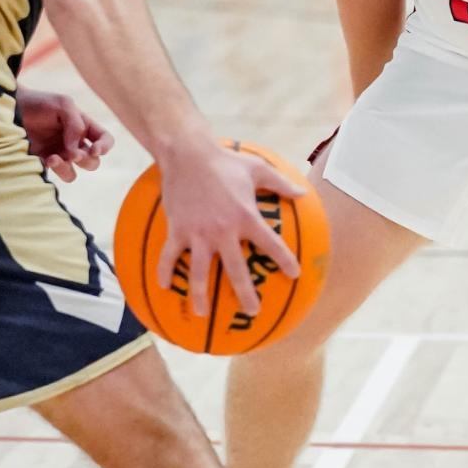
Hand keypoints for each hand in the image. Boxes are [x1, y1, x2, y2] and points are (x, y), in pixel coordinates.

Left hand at [17, 87, 113, 181]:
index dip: (105, 147)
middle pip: (92, 162)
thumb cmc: (38, 103)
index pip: (105, 140)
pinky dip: (53, 170)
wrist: (11, 109)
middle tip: (73, 154)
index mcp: (83, 127)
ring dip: (67, 168)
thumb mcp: (63, 104)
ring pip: (73, 174)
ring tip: (54, 158)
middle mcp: (73, 143)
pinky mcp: (42, 163)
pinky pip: (53, 175)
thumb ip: (76, 125)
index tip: (95, 149)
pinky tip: (46, 159)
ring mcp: (58, 155)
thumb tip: (76, 151)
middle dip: (86, 160)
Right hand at [154, 144, 304, 316]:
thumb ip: (281, 183)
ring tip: (201, 314)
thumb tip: (303, 194)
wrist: (187, 153)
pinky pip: (168, 256)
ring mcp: (198, 232)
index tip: (294, 275)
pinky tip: (164, 288)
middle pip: (236, 270)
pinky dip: (164, 272)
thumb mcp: (257, 168)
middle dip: (245, 293)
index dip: (283, 259)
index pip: (270, 243)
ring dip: (200, 295)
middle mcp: (223, 230)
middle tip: (253, 312)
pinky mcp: (177, 229)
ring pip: (199, 272)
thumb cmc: (224, 160)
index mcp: (245, 216)